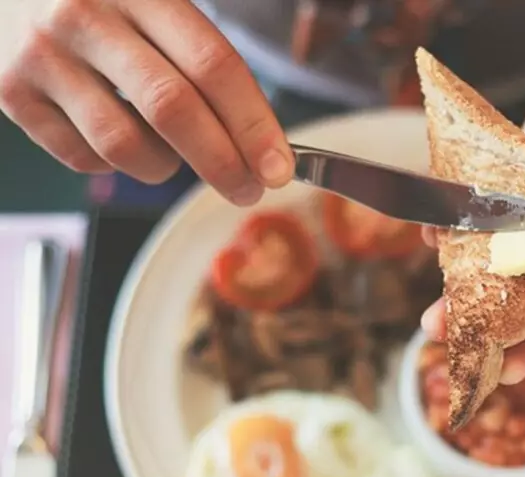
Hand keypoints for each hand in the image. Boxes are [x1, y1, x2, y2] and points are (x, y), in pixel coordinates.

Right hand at [0, 0, 291, 204]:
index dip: (253, 123)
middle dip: (223, 163)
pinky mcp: (12, 92)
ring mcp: (43, 55)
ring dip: (163, 167)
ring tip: (170, 155)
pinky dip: (115, 165)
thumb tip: (261, 142)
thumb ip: (202, 59)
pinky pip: (83, 158)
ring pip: (124, 145)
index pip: (213, 65)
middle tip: (248, 190)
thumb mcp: (155, 4)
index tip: (278, 167)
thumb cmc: (105, 4)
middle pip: (173, 109)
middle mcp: (86, 17)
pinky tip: (120, 139)